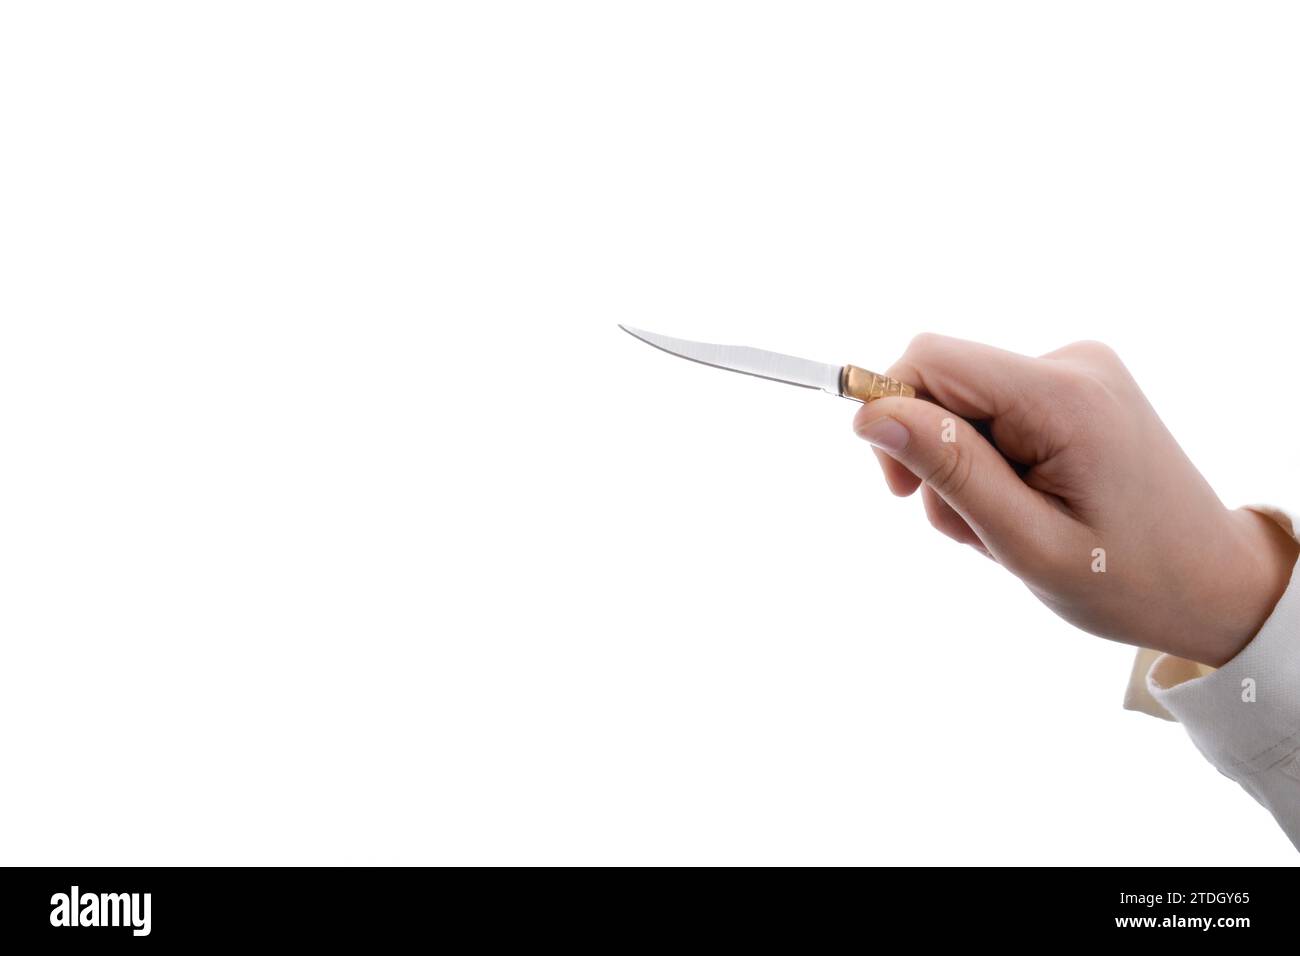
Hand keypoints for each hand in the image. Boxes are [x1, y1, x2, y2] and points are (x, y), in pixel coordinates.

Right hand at [853, 334, 1298, 666]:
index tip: (900, 488)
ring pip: (967, 406)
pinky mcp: (1076, 387)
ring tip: (1009, 528)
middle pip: (947, 385)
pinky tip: (1026, 505)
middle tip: (973, 529)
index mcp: (1064, 396)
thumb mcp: (1027, 542)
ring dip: (966, 472)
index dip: (893, 414)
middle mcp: (1073, 364)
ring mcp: (1079, 371)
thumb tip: (871, 416)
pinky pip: (996, 412)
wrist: (1214, 583)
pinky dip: (992, 464)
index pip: (933, 360)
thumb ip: (951, 472)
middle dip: (938, 460)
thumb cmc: (1129, 579)